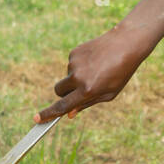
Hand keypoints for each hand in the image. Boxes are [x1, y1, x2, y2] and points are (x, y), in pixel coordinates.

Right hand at [35, 25, 149, 122]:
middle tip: (79, 91)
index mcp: (88, 90)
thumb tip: (68, 114)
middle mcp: (78, 78)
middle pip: (58, 91)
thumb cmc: (120, 73)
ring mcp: (74, 64)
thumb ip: (87, 104)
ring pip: (67, 78)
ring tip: (98, 70)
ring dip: (77, 78)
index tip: (37, 119)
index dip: (48, 114)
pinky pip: (72, 65)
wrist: (126, 44)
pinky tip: (95, 61)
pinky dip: (81, 66)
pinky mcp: (74, 53)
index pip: (62, 106)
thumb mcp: (108, 93)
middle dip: (64, 94)